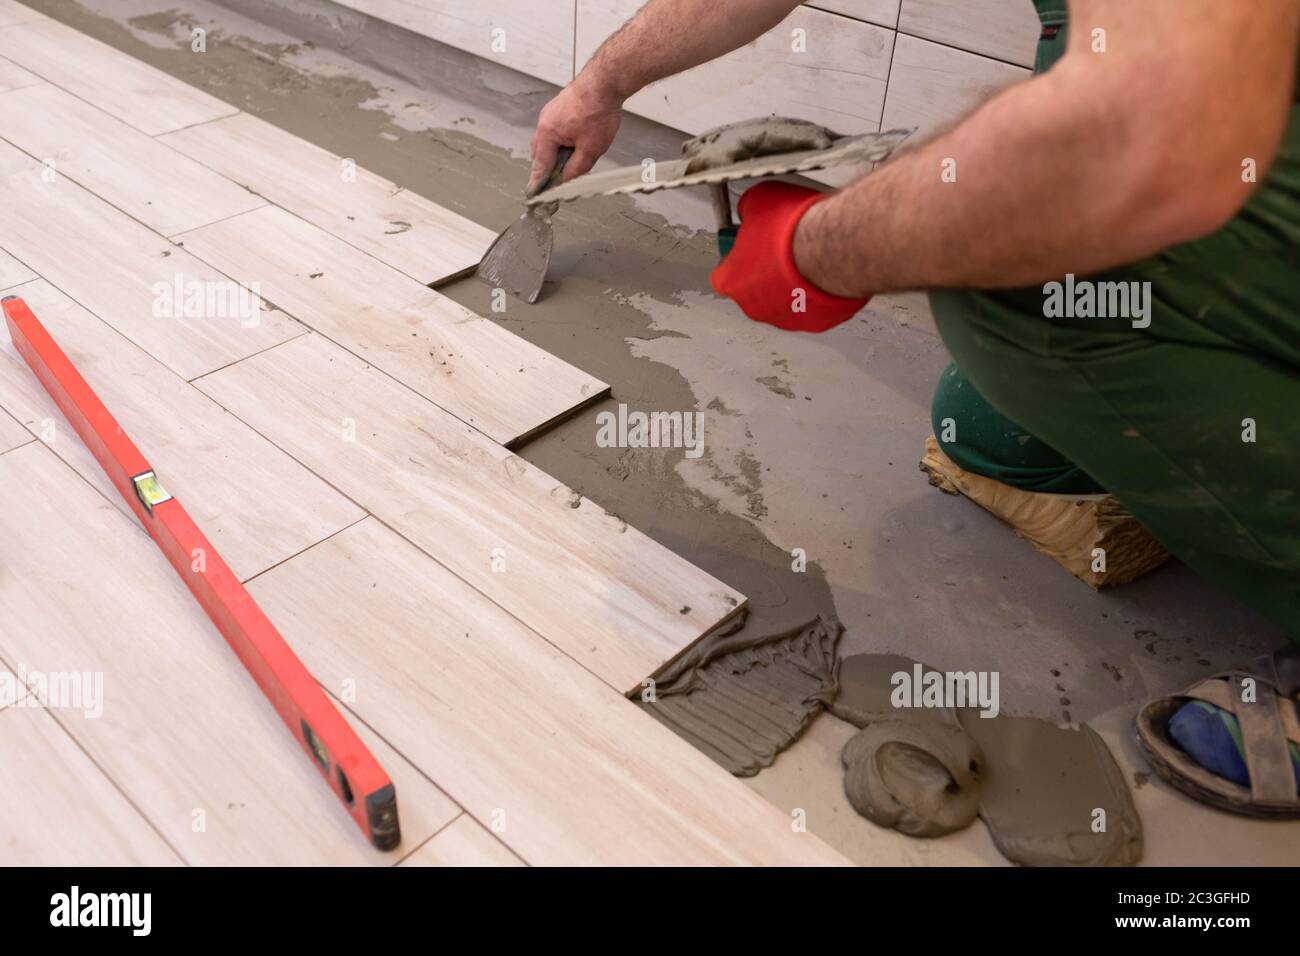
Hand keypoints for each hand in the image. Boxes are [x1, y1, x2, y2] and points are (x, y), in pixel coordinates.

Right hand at [528, 77, 623, 194]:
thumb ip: (576, 169)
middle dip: (547, 168)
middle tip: (556, 181)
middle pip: (540, 153)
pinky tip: (575, 144)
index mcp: (547, 134)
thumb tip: (566, 180)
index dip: (539, 182)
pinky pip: (555, 129)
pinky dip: (561, 141)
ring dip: (556, 153)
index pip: (540, 166)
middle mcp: (545, 122)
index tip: (535, 194)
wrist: (605, 82)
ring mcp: (551, 112)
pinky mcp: (560, 107)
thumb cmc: (598, 111)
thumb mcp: (591, 149)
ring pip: (548, 140)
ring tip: (570, 163)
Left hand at [710, 181, 868, 331]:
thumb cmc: (791, 230)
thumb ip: (748, 210)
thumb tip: (749, 209)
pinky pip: (814, 307)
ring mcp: (786, 317)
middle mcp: (754, 306)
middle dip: (767, 273)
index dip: (736, 259)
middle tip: (783, 249)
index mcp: (732, 281)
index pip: (722, 275)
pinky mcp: (816, 322)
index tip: (748, 247)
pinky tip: (826, 272)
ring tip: (808, 259)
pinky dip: (818, 294)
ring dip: (793, 285)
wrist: (830, 248)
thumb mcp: (759, 200)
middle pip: (754, 291)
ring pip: (785, 301)